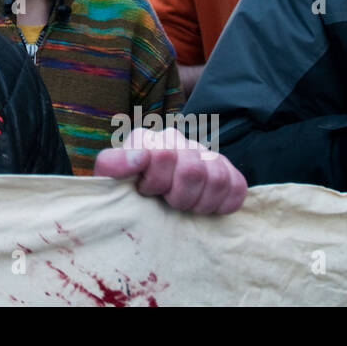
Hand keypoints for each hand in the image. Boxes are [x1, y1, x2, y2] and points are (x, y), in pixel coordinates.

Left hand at [95, 127, 246, 213]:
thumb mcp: (109, 179)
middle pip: (193, 171)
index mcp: (148, 138)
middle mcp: (175, 139)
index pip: (164, 155)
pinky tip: (209, 207)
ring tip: (186, 206)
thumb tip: (140, 157)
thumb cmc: (124, 191)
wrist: (141, 201)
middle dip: (179, 197)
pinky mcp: (224, 168)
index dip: (156, 183)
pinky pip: (237, 185)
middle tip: (167, 202)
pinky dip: (225, 203)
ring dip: (201, 202)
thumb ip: (112, 164)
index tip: (145, 191)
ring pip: (218, 178)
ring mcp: (202, 152)